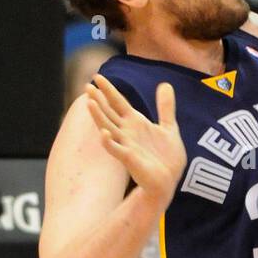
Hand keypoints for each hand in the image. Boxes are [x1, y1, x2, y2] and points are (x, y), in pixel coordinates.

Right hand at [88, 77, 186, 207]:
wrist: (170, 180)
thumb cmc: (166, 157)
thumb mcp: (169, 126)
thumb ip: (165, 107)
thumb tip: (165, 84)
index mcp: (135, 123)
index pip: (118, 102)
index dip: (109, 90)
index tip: (97, 77)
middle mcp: (127, 132)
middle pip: (109, 113)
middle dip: (98, 100)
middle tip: (86, 86)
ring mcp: (127, 145)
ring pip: (108, 128)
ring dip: (99, 116)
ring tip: (89, 103)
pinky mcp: (130, 159)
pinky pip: (117, 150)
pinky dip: (109, 142)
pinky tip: (104, 133)